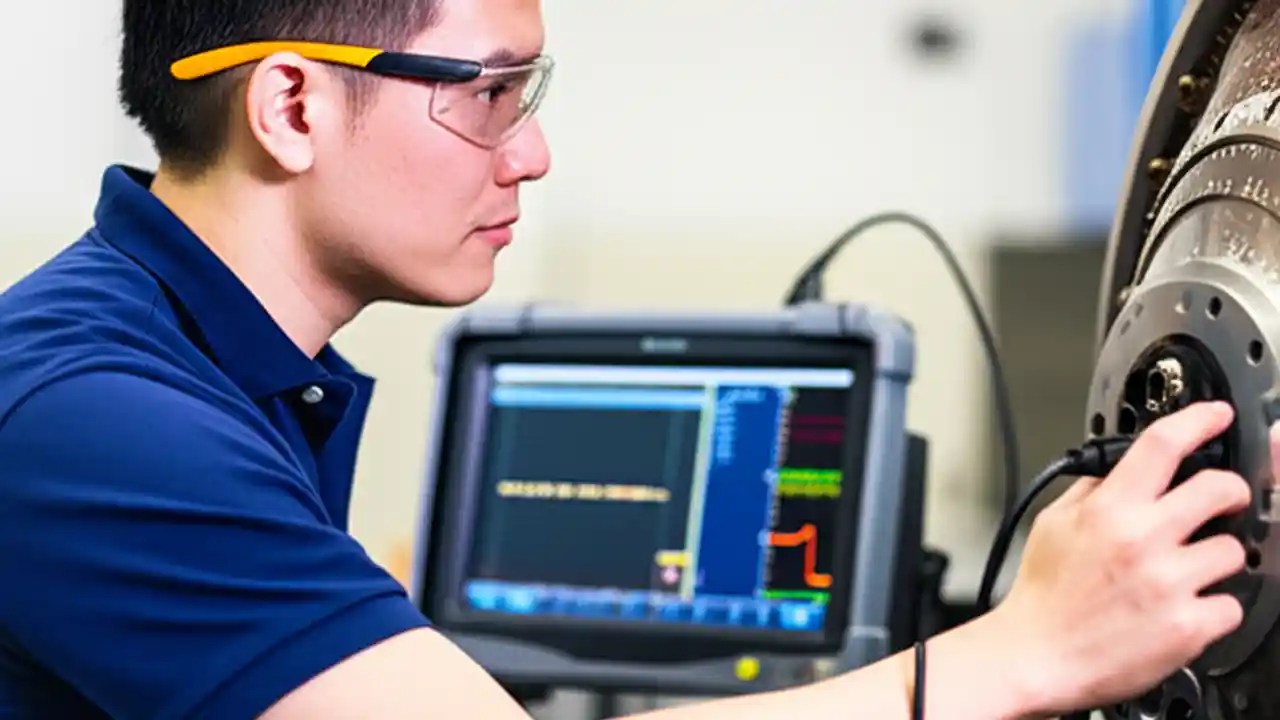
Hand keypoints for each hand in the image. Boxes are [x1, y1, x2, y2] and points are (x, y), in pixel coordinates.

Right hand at [990, 401, 1252, 715]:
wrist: (1036, 657)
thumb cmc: (1042, 597)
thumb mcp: (1053, 525)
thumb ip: (1091, 491)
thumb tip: (1119, 469)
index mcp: (1108, 509)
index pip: (1163, 445)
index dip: (1199, 421)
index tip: (1215, 416)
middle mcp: (1142, 540)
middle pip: (1220, 489)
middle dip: (1230, 491)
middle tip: (1224, 500)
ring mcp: (1169, 583)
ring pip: (1233, 551)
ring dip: (1217, 558)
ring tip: (1187, 570)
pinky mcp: (1187, 626)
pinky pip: (1230, 606)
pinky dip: (1214, 608)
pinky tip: (1183, 608)